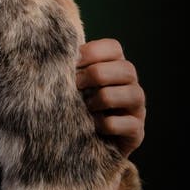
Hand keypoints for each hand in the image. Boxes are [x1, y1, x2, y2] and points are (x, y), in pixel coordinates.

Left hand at [76, 38, 145, 156]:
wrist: (87, 142)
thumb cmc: (78, 105)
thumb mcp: (75, 84)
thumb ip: (71, 69)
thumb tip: (52, 56)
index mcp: (116, 66)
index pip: (114, 48)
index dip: (92, 52)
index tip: (72, 63)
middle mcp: (131, 83)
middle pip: (126, 69)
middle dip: (96, 75)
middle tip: (76, 85)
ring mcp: (137, 107)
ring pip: (132, 94)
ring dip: (103, 99)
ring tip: (86, 107)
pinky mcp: (137, 131)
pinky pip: (127, 123)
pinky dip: (106, 124)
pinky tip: (92, 126)